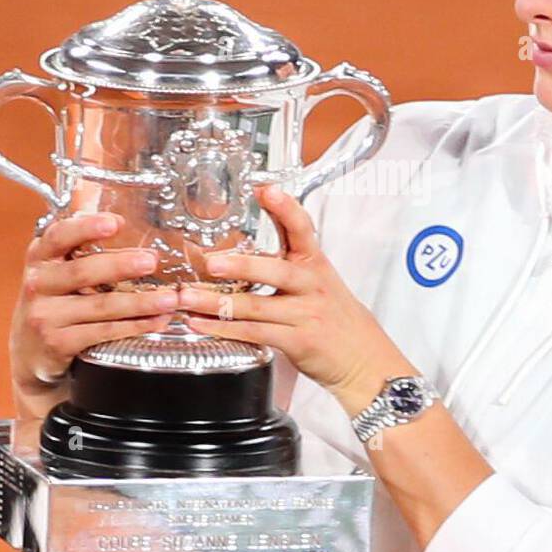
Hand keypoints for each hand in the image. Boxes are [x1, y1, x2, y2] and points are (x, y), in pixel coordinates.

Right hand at [9, 212, 177, 413]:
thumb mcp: (55, 268)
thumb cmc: (53, 299)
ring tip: (169, 298)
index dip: (86, 227)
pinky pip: (103, 331)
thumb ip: (77, 243)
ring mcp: (45, 316)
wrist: (30, 350)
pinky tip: (157, 320)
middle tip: (151, 261)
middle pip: (82, 272)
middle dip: (120, 266)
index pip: (59, 235)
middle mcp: (38, 284)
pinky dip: (134, 326)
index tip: (116, 222)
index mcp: (40, 257)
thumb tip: (114, 211)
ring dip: (139, 302)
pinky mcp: (58, 342)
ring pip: (99, 306)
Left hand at [178, 184, 418, 413]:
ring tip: (187, 297)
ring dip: (215, 302)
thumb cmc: (338, 320)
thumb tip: (247, 248)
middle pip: (274, 270)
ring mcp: (305, 315)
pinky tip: (200, 324)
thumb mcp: (321, 282)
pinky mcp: (297, 341)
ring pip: (254, 306)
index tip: (265, 190)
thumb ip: (290, 262)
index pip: (302, 229)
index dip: (285, 208)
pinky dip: (223, 329)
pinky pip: (254, 333)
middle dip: (240, 266)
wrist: (364, 360)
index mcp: (316, 265)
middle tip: (211, 262)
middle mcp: (311, 286)